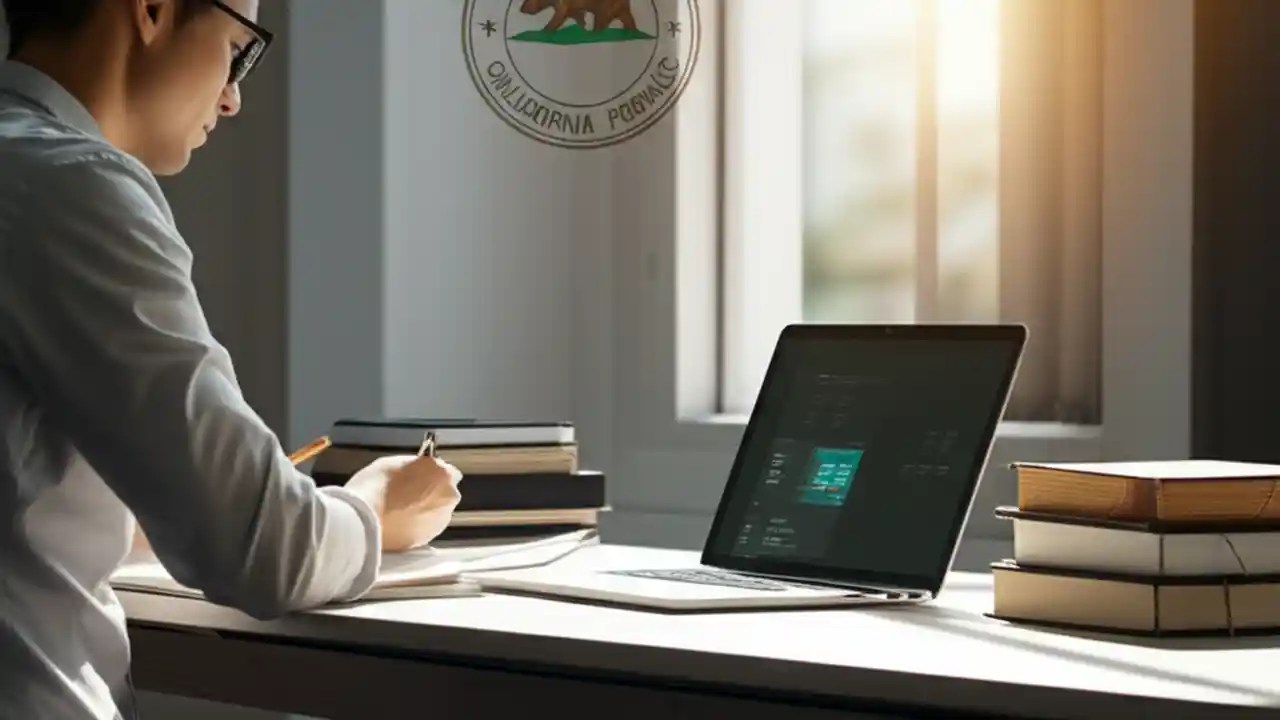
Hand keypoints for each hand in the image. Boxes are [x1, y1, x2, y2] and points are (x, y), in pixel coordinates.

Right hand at [342, 455, 462, 551]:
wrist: (363, 519)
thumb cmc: (375, 486)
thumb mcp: (395, 462)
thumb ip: (416, 465)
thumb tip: (419, 468)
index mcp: (443, 473)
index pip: (446, 470)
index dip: (430, 473)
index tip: (420, 476)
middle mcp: (448, 496)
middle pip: (444, 492)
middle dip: (430, 492)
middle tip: (407, 494)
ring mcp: (441, 519)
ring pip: (437, 511)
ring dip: (425, 509)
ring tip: (400, 509)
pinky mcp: (429, 538)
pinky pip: (427, 527)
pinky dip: (418, 524)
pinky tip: (399, 521)